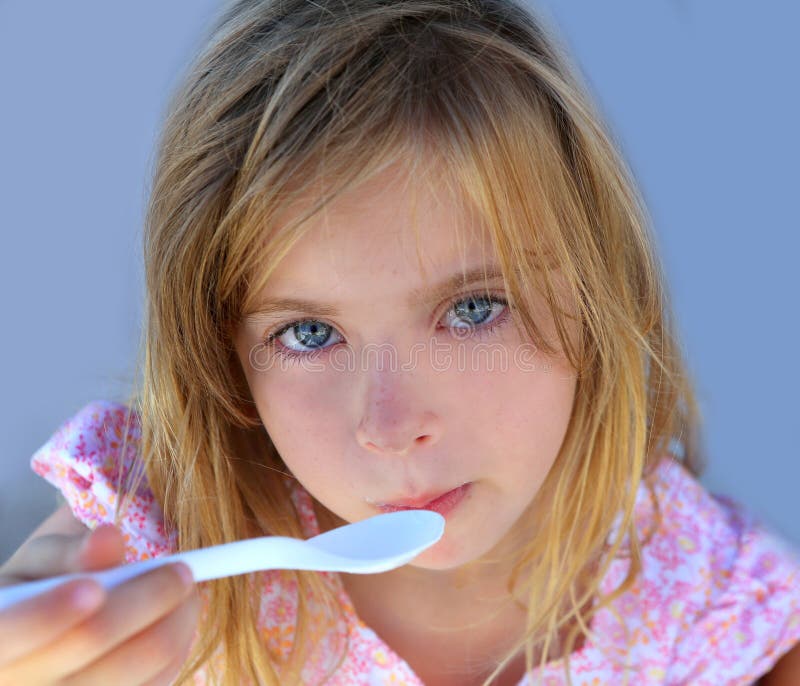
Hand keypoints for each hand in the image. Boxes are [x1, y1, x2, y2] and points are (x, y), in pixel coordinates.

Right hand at [0, 523, 200, 684]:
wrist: (43, 648)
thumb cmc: (37, 595)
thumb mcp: (37, 566)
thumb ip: (68, 553)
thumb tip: (108, 539)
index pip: (13, 631)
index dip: (51, 611)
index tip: (94, 586)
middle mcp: (23, 684)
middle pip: (89, 641)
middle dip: (146, 598)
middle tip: (181, 571)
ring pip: (132, 671)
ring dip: (174, 624)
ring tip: (186, 592)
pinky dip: (176, 650)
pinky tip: (178, 622)